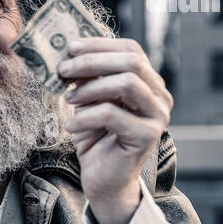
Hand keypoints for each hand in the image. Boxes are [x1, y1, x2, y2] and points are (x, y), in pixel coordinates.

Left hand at [58, 37, 172, 223]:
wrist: (104, 178)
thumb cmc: (96, 138)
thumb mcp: (89, 101)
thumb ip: (87, 79)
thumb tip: (68, 55)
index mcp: (148, 82)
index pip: (131, 50)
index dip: (101, 44)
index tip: (72, 47)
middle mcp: (159, 96)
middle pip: (131, 62)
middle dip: (92, 62)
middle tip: (63, 70)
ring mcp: (157, 116)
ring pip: (127, 83)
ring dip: (90, 88)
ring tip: (68, 98)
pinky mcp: (147, 136)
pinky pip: (113, 115)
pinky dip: (86, 117)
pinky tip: (71, 125)